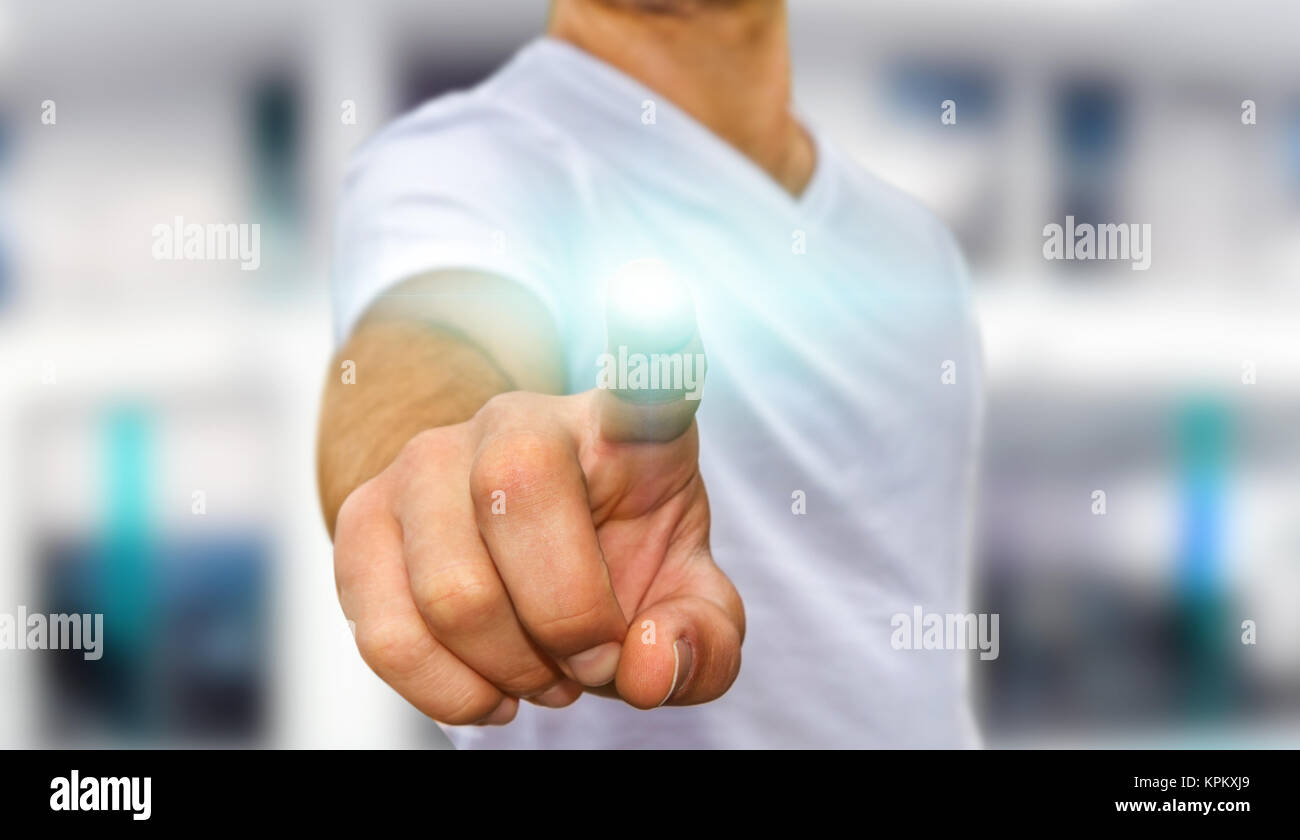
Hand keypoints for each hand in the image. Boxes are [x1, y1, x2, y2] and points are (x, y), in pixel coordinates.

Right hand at [333, 382, 743, 725]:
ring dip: (512, 669)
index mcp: (622, 430)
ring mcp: (428, 459)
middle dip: (572, 623)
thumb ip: (701, 642)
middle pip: (520, 500)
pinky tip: (488, 690)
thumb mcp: (684, 602)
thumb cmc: (614, 566)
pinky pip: (387, 633)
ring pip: (453, 591)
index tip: (657, 296)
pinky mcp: (362, 518)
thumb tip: (644, 666)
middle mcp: (518, 421)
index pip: (642, 378)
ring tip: (544, 673)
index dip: (649, 343)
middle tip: (596, 658)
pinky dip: (450, 691)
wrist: (514, 560)